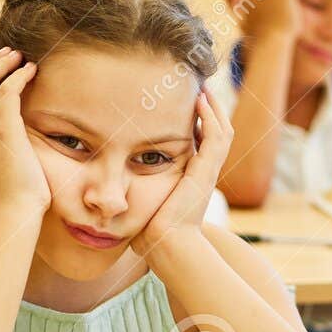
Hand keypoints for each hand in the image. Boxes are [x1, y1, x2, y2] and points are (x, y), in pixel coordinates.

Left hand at [133, 87, 234, 256]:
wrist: (166, 245)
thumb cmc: (150, 230)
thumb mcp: (142, 201)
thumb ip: (134, 188)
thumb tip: (109, 184)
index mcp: (193, 177)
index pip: (202, 140)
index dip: (199, 120)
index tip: (184, 101)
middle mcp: (205, 172)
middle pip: (217, 131)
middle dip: (210, 108)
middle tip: (198, 86)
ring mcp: (209, 171)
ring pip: (222, 130)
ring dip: (214, 107)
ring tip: (203, 87)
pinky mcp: (206, 172)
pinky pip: (217, 137)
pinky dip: (212, 117)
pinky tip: (201, 100)